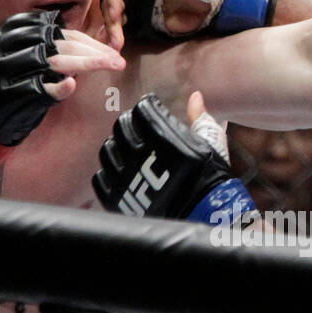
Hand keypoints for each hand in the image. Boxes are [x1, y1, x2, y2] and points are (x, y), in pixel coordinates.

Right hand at [0, 10, 123, 174]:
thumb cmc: (16, 85)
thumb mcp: (31, 59)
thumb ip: (57, 50)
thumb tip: (97, 45)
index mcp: (13, 31)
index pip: (61, 33)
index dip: (90, 42)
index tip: (113, 52)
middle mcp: (7, 46)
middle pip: (61, 45)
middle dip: (94, 52)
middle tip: (119, 61)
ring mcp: (6, 70)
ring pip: (53, 62)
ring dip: (85, 64)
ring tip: (110, 66)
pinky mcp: (7, 95)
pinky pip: (37, 89)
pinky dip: (55, 88)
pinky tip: (72, 85)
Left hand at [93, 91, 254, 223]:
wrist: (205, 215)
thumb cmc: (211, 176)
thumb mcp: (211, 143)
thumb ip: (200, 118)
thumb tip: (195, 97)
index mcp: (163, 138)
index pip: (142, 110)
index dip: (147, 106)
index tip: (152, 109)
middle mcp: (140, 155)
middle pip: (122, 126)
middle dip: (130, 124)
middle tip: (139, 129)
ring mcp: (126, 178)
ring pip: (107, 150)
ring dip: (116, 146)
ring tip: (126, 150)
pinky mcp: (118, 199)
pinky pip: (100, 178)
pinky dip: (107, 172)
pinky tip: (119, 170)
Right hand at [104, 0, 214, 50]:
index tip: (117, 11)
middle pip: (111, 0)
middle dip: (111, 18)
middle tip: (115, 35)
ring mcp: (135, 5)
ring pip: (114, 16)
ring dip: (112, 30)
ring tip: (116, 45)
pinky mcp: (140, 21)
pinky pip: (123, 28)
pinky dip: (117, 37)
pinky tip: (116, 47)